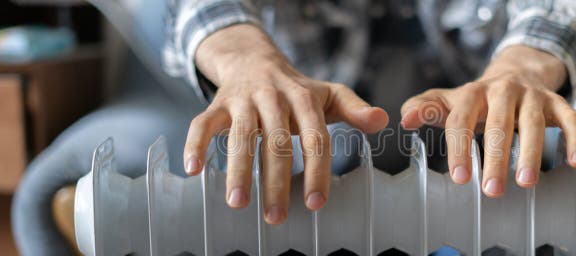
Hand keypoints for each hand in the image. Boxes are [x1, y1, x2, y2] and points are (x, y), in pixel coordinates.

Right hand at [185, 24, 388, 223]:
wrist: (255, 59)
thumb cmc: (296, 88)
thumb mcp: (329, 95)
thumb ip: (354, 110)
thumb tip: (383, 121)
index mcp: (304, 99)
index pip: (315, 138)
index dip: (317, 171)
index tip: (316, 203)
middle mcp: (274, 97)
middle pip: (276, 143)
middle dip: (276, 181)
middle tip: (276, 217)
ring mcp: (243, 100)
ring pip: (240, 136)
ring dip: (239, 170)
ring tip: (238, 203)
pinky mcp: (217, 103)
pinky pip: (202, 123)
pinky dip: (195, 144)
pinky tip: (193, 171)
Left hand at [400, 45, 575, 197]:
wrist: (517, 71)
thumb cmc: (477, 99)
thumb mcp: (449, 101)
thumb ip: (425, 108)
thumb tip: (405, 119)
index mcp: (472, 92)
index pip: (461, 119)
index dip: (459, 148)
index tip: (461, 178)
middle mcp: (503, 89)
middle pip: (498, 124)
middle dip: (495, 158)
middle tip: (492, 190)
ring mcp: (532, 95)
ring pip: (533, 122)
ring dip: (530, 153)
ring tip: (525, 183)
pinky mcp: (557, 101)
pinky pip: (571, 118)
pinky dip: (575, 139)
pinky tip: (575, 164)